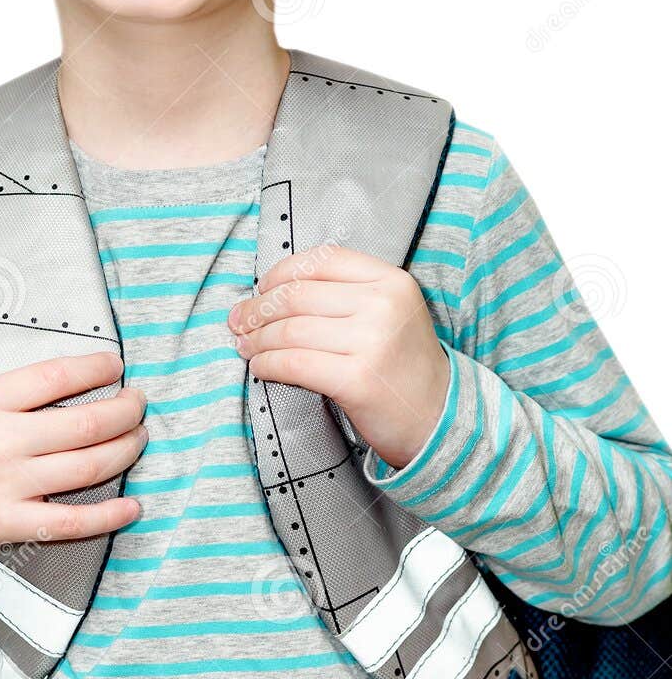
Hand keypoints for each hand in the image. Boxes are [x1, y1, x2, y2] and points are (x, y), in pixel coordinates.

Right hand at [0, 351, 147, 555]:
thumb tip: (20, 341)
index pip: (54, 376)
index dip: (95, 368)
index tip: (115, 366)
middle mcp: (1, 440)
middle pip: (84, 422)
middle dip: (125, 410)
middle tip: (138, 404)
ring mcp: (7, 484)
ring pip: (86, 466)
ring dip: (125, 450)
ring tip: (139, 438)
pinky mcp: (7, 522)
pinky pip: (70, 521)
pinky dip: (107, 516)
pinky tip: (132, 507)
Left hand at [226, 246, 449, 470]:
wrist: (440, 418)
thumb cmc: (403, 365)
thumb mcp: (389, 313)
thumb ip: (343, 294)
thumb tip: (269, 290)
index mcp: (391, 280)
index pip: (321, 260)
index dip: (281, 272)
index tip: (261, 289)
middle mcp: (383, 305)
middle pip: (298, 295)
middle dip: (258, 308)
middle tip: (239, 322)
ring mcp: (372, 342)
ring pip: (290, 330)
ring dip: (257, 339)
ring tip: (245, 347)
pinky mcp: (357, 380)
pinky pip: (293, 364)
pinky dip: (267, 365)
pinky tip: (260, 368)